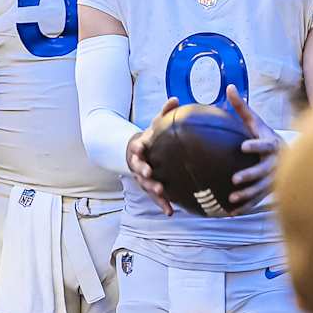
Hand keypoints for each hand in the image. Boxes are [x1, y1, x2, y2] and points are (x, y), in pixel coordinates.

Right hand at [127, 97, 179, 215]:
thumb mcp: (156, 124)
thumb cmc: (153, 137)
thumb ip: (164, 112)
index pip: (136, 148)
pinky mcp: (151, 188)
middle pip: (139, 169)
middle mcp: (139, 165)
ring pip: (147, 185)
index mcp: (139, 148)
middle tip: (149, 173)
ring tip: (161, 193)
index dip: (137, 149)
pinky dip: (162, 204)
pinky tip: (170, 212)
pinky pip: (156, 198)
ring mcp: (144, 178)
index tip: (138, 148)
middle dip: (143, 171)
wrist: (141, 152)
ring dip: (153, 190)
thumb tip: (175, 99)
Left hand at [225, 84, 281, 212]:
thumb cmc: (265, 136)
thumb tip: (228, 86)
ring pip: (261, 189)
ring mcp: (273, 179)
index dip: (255, 146)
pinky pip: (257, 200)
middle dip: (251, 176)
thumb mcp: (256, 122)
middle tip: (235, 179)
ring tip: (231, 199)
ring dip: (247, 195)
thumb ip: (242, 108)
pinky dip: (245, 207)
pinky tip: (230, 212)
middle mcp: (274, 163)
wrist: (288, 156)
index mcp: (272, 144)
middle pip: (263, 171)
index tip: (243, 146)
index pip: (264, 145)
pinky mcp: (269, 191)